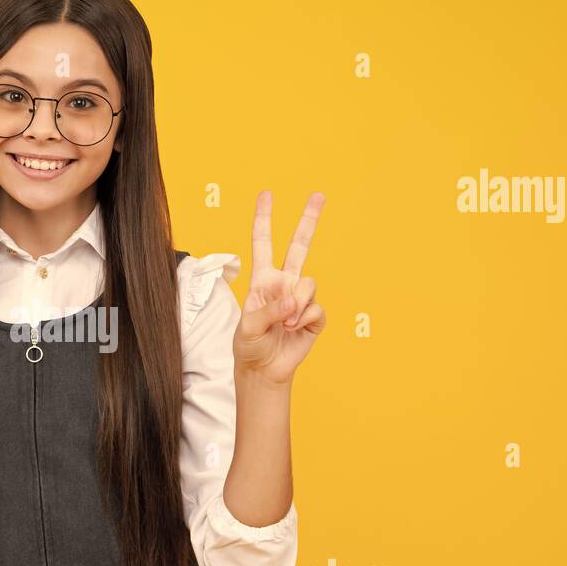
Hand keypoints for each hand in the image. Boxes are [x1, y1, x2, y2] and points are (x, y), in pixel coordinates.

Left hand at [232, 189, 326, 384]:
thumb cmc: (250, 346)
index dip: (263, 219)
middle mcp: (283, 284)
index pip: (263, 244)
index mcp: (262, 280)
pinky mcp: (314, 316)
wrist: (264, 370)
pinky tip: (296, 329)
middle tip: (319, 195)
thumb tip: (293, 300)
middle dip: (308, 220)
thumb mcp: (247, 328)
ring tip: (286, 323)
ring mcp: (300, 299)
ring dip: (298, 305)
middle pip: (299, 246)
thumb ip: (268, 311)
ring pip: (309, 283)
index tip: (266, 195)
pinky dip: (306, 319)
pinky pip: (317, 308)